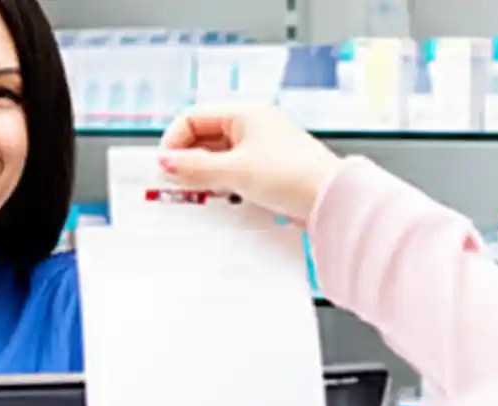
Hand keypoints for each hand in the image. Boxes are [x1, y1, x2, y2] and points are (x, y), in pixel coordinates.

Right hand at [158, 104, 344, 224]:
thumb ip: (196, 167)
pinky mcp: (270, 170)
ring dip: (204, 174)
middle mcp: (254, 125)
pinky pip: (235, 172)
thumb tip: (165, 162)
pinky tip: (219, 200)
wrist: (332, 200)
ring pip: (219, 157)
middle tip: (175, 185)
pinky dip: (222, 184)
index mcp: (245, 113)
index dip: (175, 141)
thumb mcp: (236, 171)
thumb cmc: (291, 176)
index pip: (194, 117)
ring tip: (196, 195)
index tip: (165, 167)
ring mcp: (263, 148)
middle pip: (205, 137)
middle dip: (188, 160)